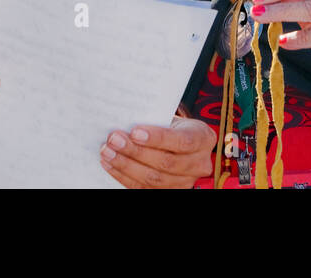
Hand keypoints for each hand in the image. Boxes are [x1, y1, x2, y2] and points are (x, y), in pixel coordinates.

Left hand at [99, 116, 215, 187]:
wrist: (185, 144)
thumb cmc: (174, 127)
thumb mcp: (173, 119)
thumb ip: (155, 121)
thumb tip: (124, 121)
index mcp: (202, 139)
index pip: (181, 141)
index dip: (158, 138)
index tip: (134, 131)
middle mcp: (199, 164)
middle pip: (166, 163)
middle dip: (136, 151)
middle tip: (114, 140)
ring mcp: (186, 182)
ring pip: (154, 179)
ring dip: (126, 165)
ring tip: (107, 152)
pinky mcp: (170, 192)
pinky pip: (144, 188)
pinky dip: (124, 176)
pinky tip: (110, 164)